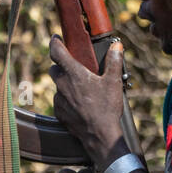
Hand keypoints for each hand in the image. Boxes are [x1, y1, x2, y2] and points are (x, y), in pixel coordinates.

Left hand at [48, 36, 126, 164]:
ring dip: (66, 84)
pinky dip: (67, 98)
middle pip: (54, 69)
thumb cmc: (107, 107)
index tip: (56, 38)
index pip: (57, 52)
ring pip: (58, 86)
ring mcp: (59, 99)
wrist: (99, 134)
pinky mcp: (59, 112)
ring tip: (83, 90)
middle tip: (75, 68)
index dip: (55, 42)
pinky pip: (60, 100)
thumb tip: (116, 47)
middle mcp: (62, 85)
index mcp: (74, 74)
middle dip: (61, 66)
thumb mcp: (114, 82)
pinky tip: (81, 103)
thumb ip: (114, 61)